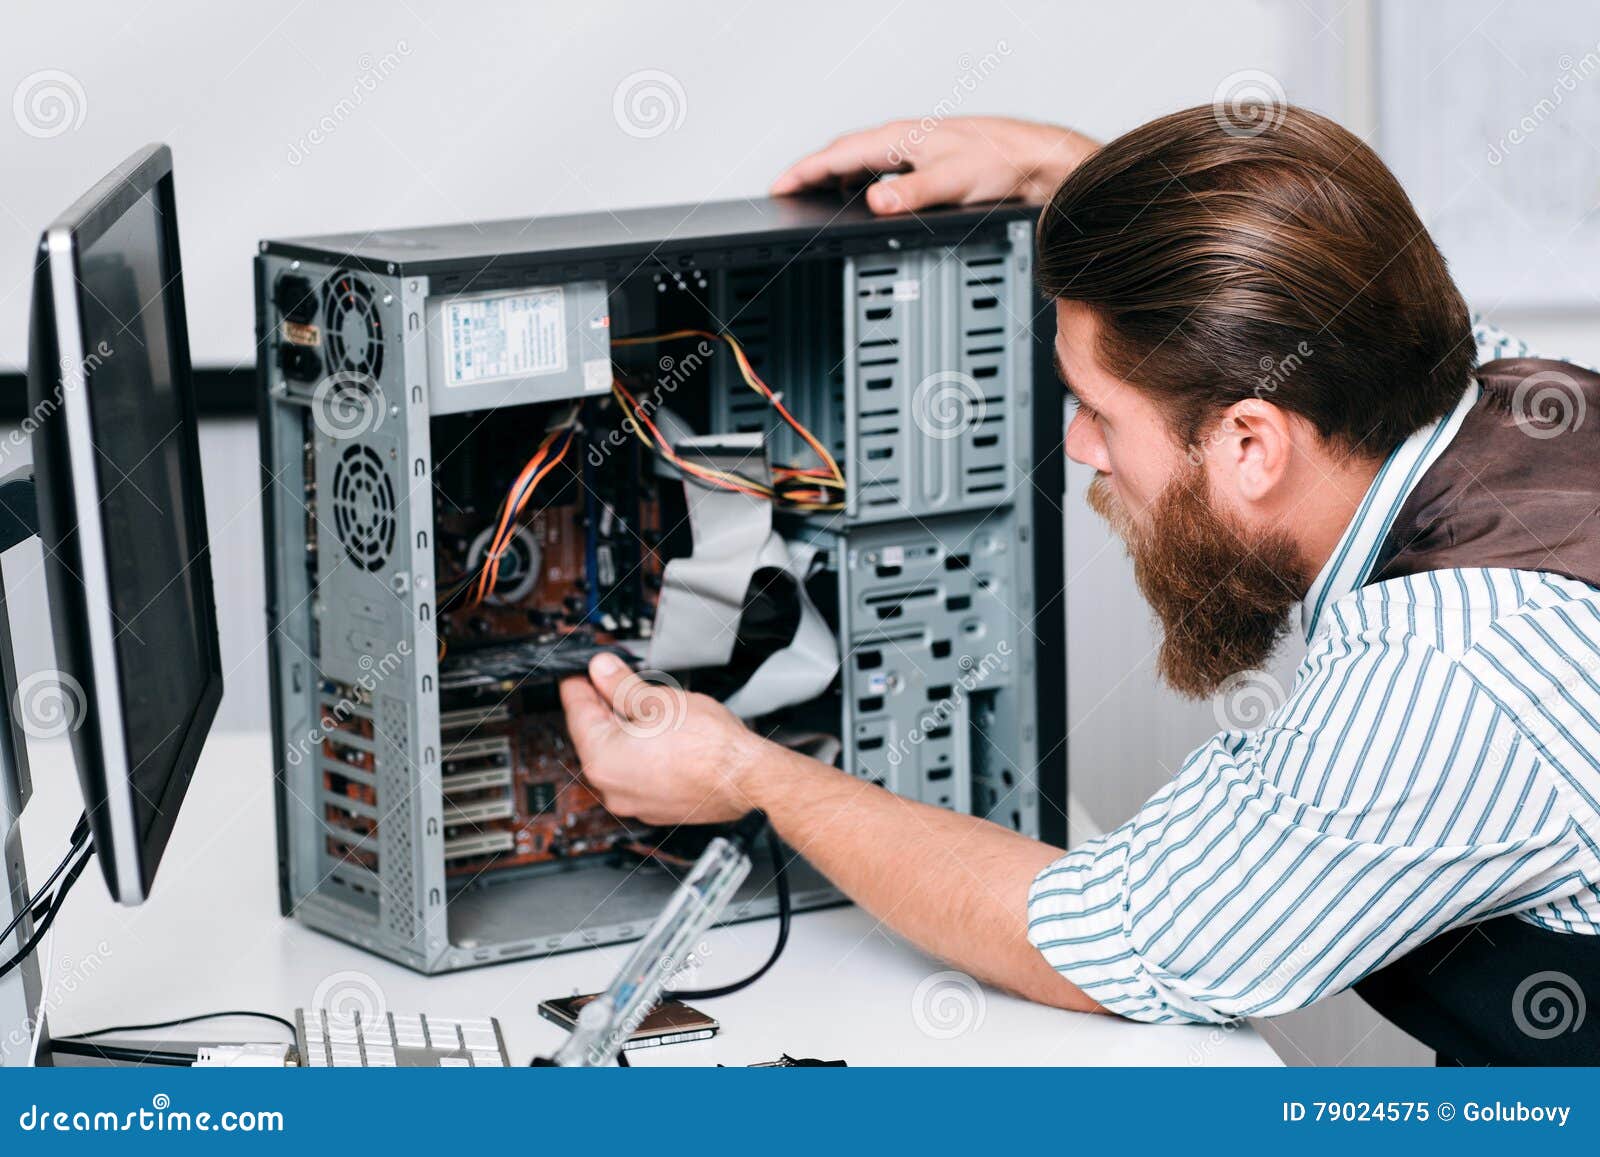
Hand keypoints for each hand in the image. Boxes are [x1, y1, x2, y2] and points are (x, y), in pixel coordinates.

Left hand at [559, 653, 770, 825]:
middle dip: (603, 706)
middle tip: (610, 679)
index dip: (579, 684)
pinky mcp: (657, 808)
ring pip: (617, 757)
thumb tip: (602, 670)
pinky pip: (638, 775)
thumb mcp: (658, 700)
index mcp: (602, 760)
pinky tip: (658, 734)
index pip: (577, 713)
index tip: (580, 672)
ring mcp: (635, 802)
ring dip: (623, 730)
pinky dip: (641, 753)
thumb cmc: (709, 745)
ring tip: (642, 704)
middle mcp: (612, 788)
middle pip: (595, 737)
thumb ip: (621, 684)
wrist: (746, 779)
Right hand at [770, 116, 1098, 214]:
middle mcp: (905, 142)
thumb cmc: (1002, 163)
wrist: (1036, 165)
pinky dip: (864, 187)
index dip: (805, 171)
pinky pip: (883, 176)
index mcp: (901, 139)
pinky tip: (865, 202)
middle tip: (787, 193)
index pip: (839, 155)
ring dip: (837, 181)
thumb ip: (912, 195)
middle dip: (812, 175)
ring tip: (816, 200)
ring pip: (863, 165)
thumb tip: (876, 201)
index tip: (779, 186)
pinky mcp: (927, 168)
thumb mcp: (952, 182)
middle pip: (844, 157)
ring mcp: (914, 153)